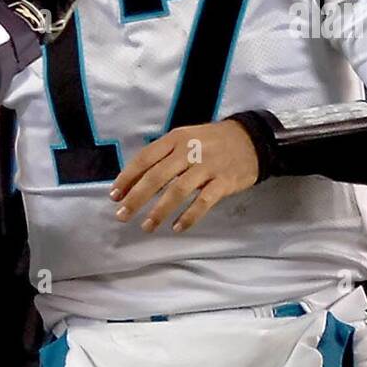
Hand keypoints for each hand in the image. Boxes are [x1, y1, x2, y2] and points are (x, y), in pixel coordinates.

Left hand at [111, 119, 259, 233]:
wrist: (251, 139)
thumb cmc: (210, 142)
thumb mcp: (184, 139)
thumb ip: (162, 156)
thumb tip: (133, 181)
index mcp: (175, 139)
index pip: (144, 158)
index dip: (127, 178)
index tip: (114, 196)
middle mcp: (189, 151)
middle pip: (157, 177)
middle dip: (136, 198)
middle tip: (122, 216)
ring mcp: (208, 166)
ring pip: (178, 191)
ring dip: (159, 211)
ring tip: (146, 226)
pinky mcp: (224, 181)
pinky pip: (204, 202)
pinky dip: (189, 216)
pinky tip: (177, 227)